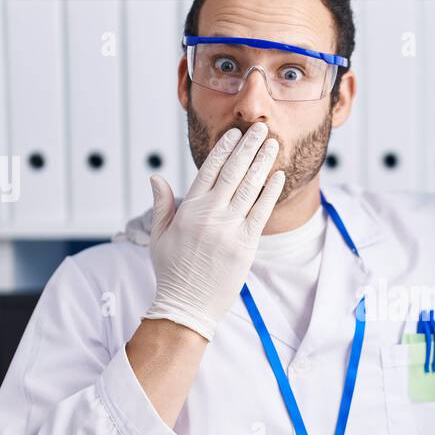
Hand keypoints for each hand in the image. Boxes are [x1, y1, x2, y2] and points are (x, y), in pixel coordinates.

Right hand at [143, 123, 284, 339]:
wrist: (187, 306)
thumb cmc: (171, 272)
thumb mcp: (159, 236)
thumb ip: (162, 205)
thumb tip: (156, 177)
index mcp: (189, 210)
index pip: (208, 170)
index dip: (224, 149)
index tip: (235, 134)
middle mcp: (210, 215)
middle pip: (233, 172)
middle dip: (248, 147)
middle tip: (260, 128)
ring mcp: (229, 229)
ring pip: (250, 187)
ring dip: (262, 163)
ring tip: (273, 144)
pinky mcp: (246, 245)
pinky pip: (261, 212)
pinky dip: (270, 192)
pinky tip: (278, 175)